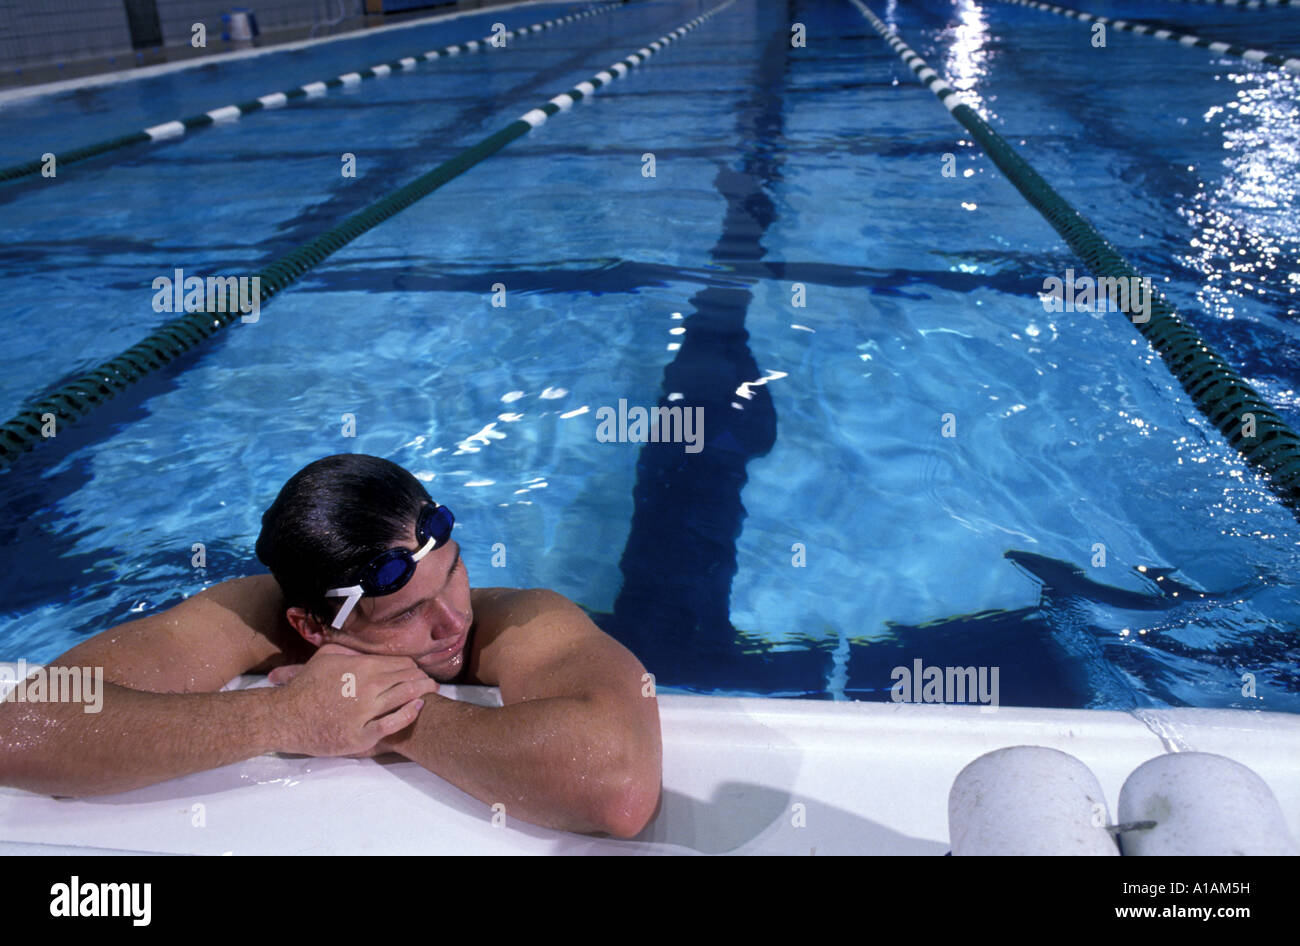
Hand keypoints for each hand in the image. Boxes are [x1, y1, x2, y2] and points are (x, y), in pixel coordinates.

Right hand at [268, 643, 438, 757]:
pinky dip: (409, 713)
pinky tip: (418, 707)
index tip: (417, 669)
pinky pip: (393, 723)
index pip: (399, 663)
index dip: (412, 666)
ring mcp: (365, 712)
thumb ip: (350, 650)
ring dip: (422, 691)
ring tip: (431, 690)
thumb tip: (369, 649)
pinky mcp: (361, 735)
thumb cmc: (305, 686)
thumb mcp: (326, 656)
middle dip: (421, 678)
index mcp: (360, 666)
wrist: (285, 718)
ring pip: (404, 697)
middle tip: (430, 680)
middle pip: (406, 678)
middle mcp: (366, 686)